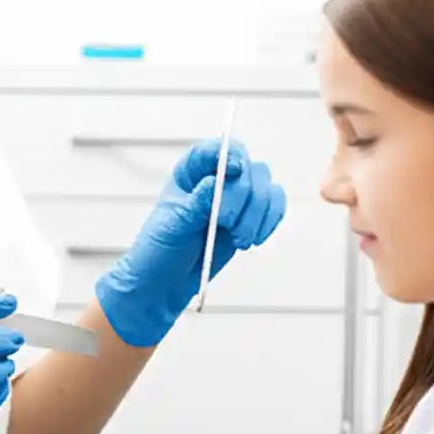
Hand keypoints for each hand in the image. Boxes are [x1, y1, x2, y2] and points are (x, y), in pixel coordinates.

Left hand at [96, 139, 287, 346]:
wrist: (164, 283)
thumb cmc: (159, 251)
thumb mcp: (172, 226)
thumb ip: (195, 204)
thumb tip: (213, 183)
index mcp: (190, 172)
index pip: (215, 150)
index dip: (230, 154)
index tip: (235, 171)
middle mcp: (215, 180)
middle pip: (249, 169)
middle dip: (245, 198)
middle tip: (230, 226)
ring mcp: (235, 199)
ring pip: (266, 188)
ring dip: (259, 215)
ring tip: (240, 240)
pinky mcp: (249, 219)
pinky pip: (274, 208)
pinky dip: (270, 221)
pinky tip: (255, 238)